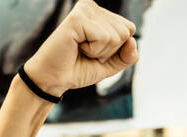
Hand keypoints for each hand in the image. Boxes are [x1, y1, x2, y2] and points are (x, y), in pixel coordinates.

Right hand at [22, 0, 137, 98]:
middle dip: (109, 51)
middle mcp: (92, 7)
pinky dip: (93, 50)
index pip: (129, 29)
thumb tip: (133, 42)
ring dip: (100, 51)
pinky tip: (77, 47)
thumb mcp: (109, 64)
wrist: (53, 80)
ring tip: (81, 50)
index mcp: (100, 13)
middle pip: (125, 31)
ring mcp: (84, 10)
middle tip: (87, 53)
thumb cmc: (77, 69)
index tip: (95, 52)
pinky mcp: (77, 18)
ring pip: (116, 35)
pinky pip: (103, 37)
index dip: (116, 49)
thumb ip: (127, 56)